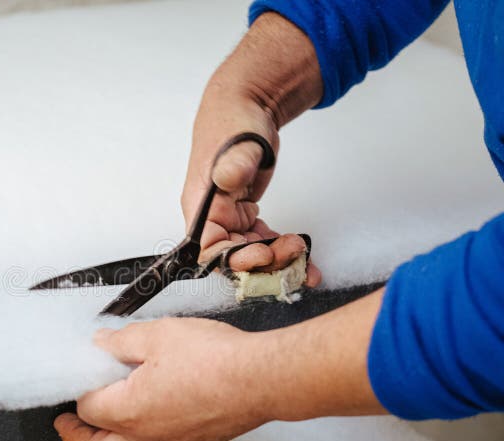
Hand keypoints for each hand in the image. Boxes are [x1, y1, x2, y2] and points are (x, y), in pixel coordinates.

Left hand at [55, 291, 387, 440]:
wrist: (261, 377)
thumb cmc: (214, 358)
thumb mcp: (157, 335)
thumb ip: (121, 341)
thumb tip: (101, 342)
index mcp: (129, 411)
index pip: (87, 407)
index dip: (79, 388)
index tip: (79, 376)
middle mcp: (147, 437)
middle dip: (75, 439)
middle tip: (66, 424)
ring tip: (105, 421)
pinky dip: (141, 437)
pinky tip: (148, 414)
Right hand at [180, 13, 322, 282]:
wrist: (246, 105)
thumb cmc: (233, 122)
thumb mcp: (237, 143)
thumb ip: (233, 166)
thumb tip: (228, 181)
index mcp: (201, 207)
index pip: (209, 249)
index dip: (235, 260)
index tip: (264, 255)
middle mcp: (212, 218)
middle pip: (233, 257)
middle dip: (264, 265)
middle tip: (295, 257)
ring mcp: (230, 218)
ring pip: (249, 253)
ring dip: (277, 264)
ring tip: (308, 266)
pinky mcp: (245, 215)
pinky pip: (260, 241)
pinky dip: (280, 249)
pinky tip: (302, 253)